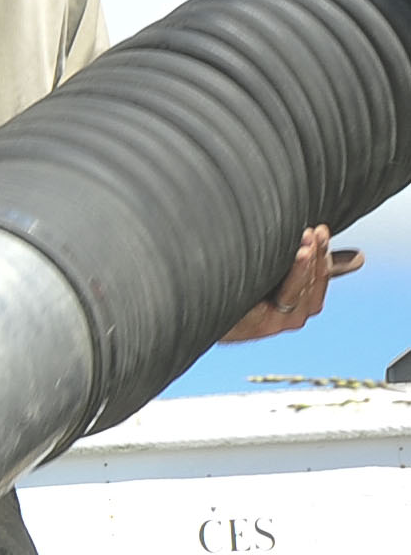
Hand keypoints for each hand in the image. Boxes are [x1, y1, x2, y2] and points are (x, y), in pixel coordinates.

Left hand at [222, 226, 355, 340]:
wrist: (195, 312)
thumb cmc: (235, 293)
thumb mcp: (276, 275)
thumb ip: (311, 266)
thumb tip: (359, 259)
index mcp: (298, 306)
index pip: (320, 281)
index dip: (324, 256)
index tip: (321, 231)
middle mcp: (290, 318)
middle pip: (314, 286)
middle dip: (318, 256)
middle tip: (316, 231)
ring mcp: (274, 323)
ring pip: (301, 292)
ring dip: (306, 265)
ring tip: (306, 242)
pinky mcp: (257, 324)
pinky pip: (281, 298)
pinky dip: (291, 276)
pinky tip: (292, 257)